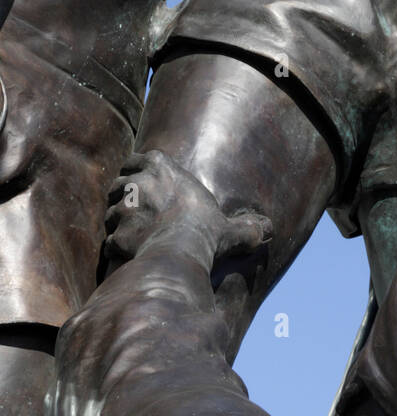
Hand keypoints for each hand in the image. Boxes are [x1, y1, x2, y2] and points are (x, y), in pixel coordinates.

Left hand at [104, 150, 271, 268]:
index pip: (137, 159)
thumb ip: (244, 227)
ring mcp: (122, 208)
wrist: (179, 254)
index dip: (134, 170)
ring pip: (109, 212)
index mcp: (161, 167)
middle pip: (118, 184)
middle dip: (121, 197)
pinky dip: (116, 248)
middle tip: (131, 211)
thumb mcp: (228, 228)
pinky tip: (129, 256)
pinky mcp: (114, 233)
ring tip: (131, 236)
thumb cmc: (205, 233)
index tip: (137, 179)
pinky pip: (109, 240)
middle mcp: (138, 182)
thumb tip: (267, 230)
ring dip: (116, 223)